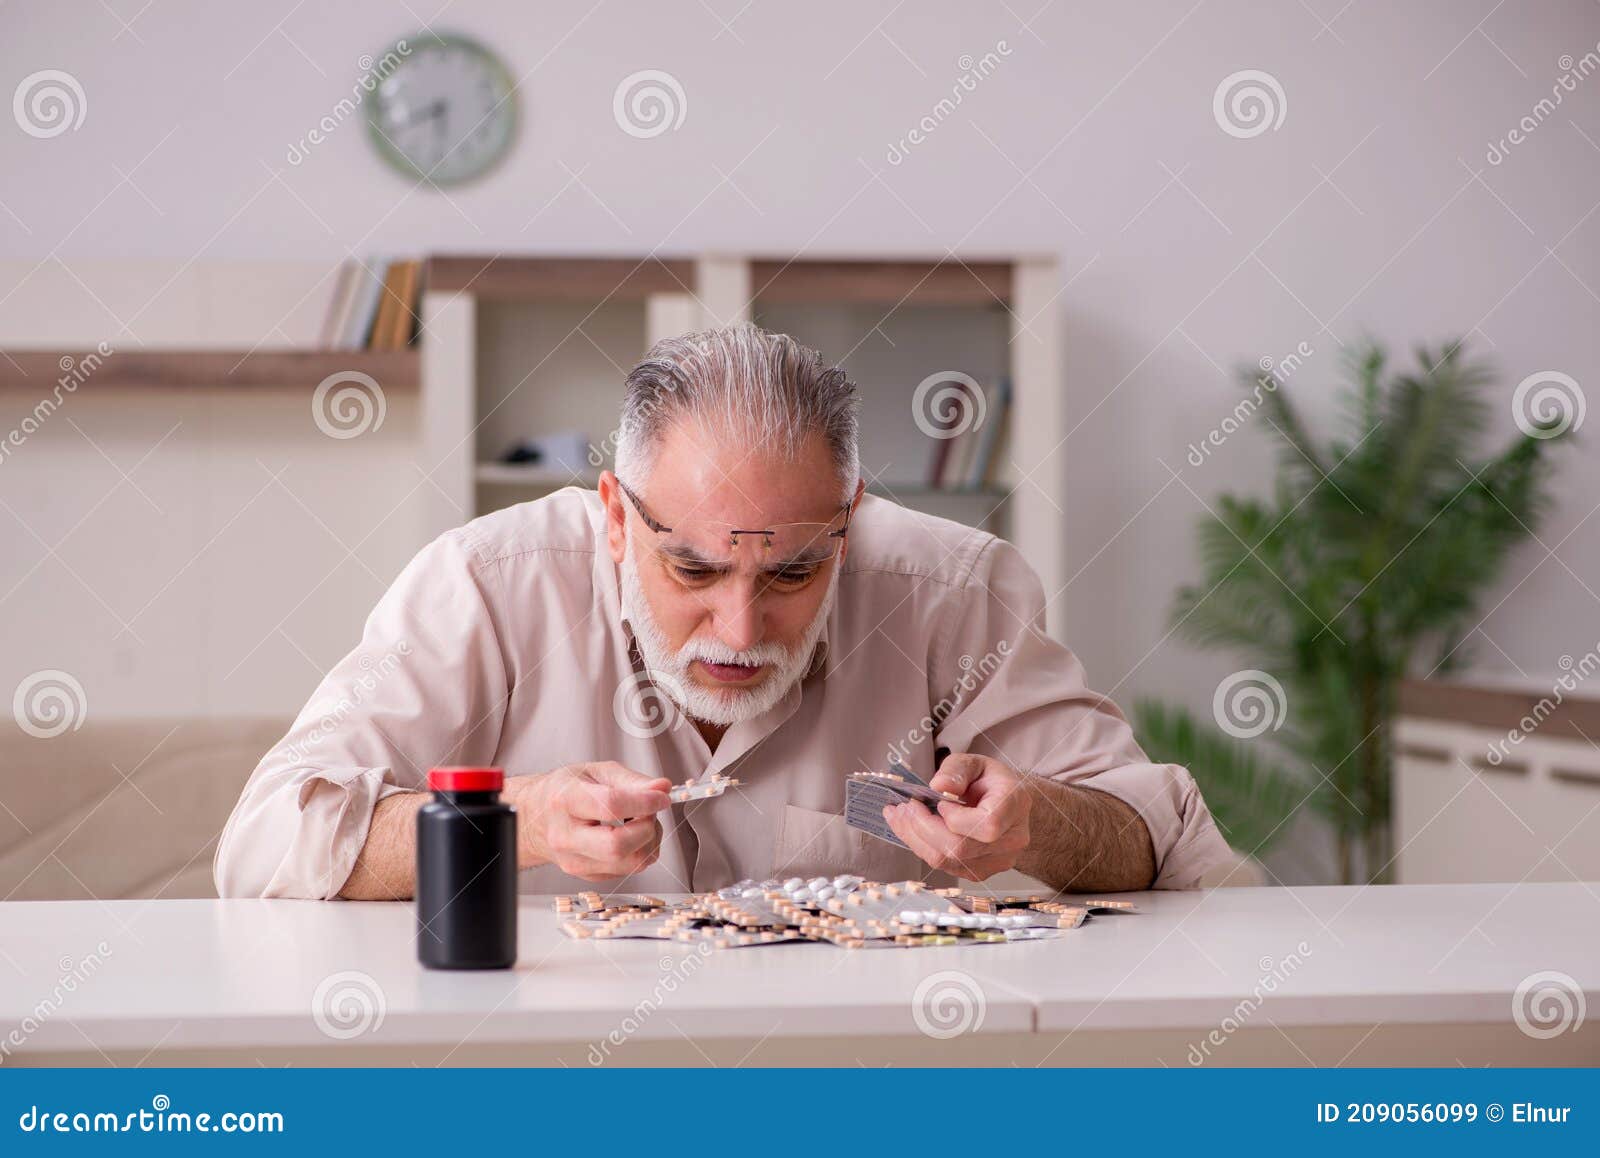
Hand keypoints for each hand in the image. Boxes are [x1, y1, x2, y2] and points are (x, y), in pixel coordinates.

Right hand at [515, 762, 671, 881]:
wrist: (537, 817)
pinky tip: (630, 834)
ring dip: (649, 840)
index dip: (644, 802)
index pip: (611, 807)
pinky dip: (641, 851)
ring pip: (630, 863)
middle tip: (649, 810)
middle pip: (618, 846)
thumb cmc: (565, 791)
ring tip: (640, 821)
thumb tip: (662, 788)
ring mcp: (575, 862)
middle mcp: (566, 837)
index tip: (661, 796)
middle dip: (647, 828)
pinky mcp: (588, 876)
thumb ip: (632, 780)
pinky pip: (630, 869)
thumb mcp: (596, 772)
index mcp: (565, 801)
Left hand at [882, 753, 1030, 879]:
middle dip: (923, 827)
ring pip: (948, 860)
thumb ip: (957, 769)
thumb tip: (939, 786)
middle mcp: (1010, 840)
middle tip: (903, 807)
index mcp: (1013, 806)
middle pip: (960, 848)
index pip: (987, 825)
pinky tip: (911, 828)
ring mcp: (996, 861)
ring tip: (899, 816)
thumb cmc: (990, 782)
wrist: (1006, 804)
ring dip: (915, 838)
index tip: (939, 801)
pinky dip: (922, 846)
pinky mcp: (979, 872)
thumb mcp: (974, 763)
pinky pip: (945, 866)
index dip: (957, 818)